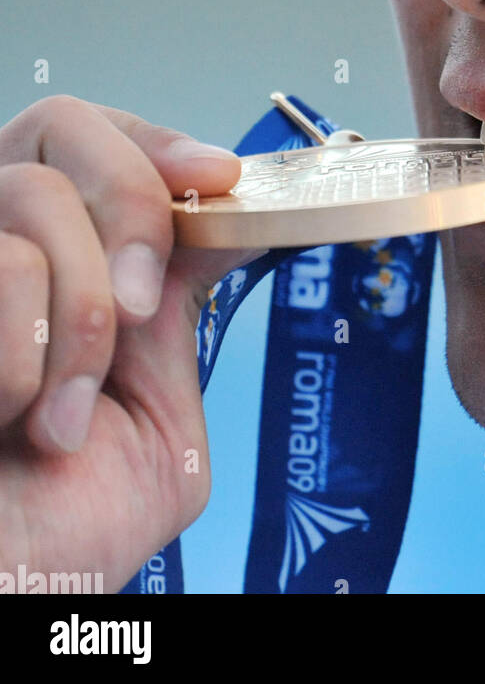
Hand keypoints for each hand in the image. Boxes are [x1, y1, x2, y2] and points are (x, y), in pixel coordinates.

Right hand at [0, 95, 263, 591]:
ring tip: (68, 413)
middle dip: (130, 204)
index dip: (158, 142)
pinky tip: (16, 416)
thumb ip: (180, 310)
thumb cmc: (64, 531)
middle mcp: (0, 243)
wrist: (7, 599)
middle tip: (143, 303)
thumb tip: (225, 211)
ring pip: (32, 197)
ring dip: (82, 316)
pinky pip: (2, 264)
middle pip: (61, 124)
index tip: (217, 177)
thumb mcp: (159, 418)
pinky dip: (28, 353)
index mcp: (61, 261)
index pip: (96, 137)